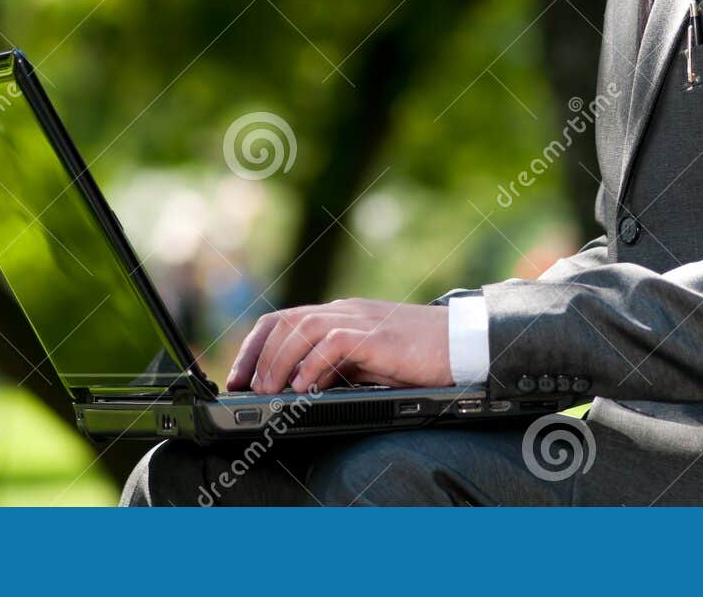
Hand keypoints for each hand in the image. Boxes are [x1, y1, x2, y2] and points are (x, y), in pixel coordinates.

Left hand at [225, 298, 451, 393]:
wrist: (465, 344)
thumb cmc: (420, 357)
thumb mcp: (369, 362)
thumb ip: (337, 367)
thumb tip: (299, 389)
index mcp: (341, 315)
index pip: (283, 319)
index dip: (254, 347)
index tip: (237, 379)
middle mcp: (346, 311)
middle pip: (285, 320)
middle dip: (258, 356)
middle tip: (248, 390)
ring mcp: (362, 320)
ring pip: (303, 326)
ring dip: (279, 361)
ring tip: (270, 392)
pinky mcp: (379, 336)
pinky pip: (335, 342)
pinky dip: (313, 363)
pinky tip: (304, 387)